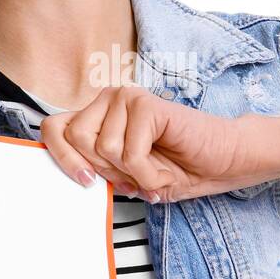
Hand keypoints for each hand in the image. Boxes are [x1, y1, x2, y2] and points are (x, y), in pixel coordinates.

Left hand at [39, 85, 267, 202]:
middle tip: (136, 173)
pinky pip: (130, 154)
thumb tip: (72, 170)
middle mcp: (110, 99)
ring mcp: (128, 98)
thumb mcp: (127, 176)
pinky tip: (165, 169)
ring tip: (156, 168)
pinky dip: (149, 174)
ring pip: (104, 149)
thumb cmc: (181, 167)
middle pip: (76, 139)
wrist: (224, 161)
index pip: (55, 129)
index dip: (63, 157)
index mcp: (99, 115)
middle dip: (107, 169)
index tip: (86, 180)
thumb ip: (97, 168)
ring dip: (134, 173)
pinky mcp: (147, 105)